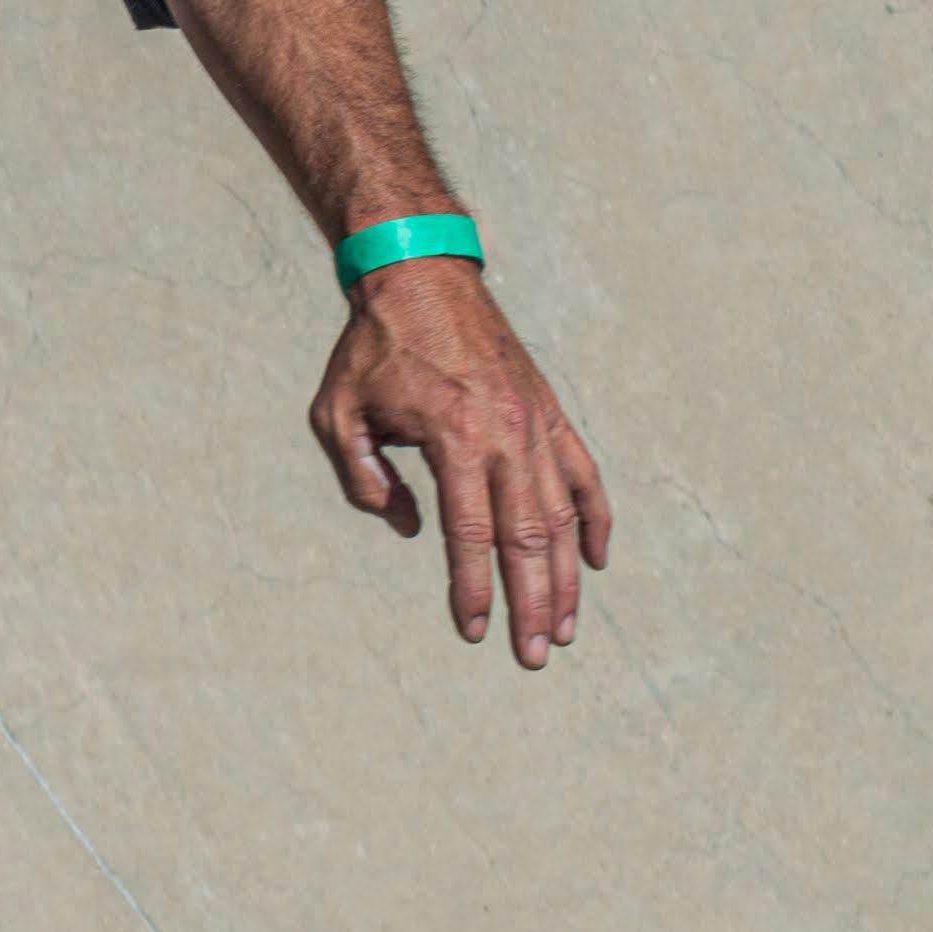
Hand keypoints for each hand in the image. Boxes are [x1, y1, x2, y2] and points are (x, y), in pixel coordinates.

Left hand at [309, 262, 608, 669]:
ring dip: (565, 577)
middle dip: (531, 603)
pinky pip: (583, 475)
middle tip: (532, 656)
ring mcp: (536, 422)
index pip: (469, 533)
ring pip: (561, 514)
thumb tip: (413, 530)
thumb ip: (363, 480)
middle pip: (526, 537)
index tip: (474, 632)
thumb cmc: (372, 349)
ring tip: (563, 629)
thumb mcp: (337, 413)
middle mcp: (505, 432)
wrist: (421, 275)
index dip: (473, 588)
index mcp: (453, 436)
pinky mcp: (551, 411)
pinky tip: (595, 562)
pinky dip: (594, 519)